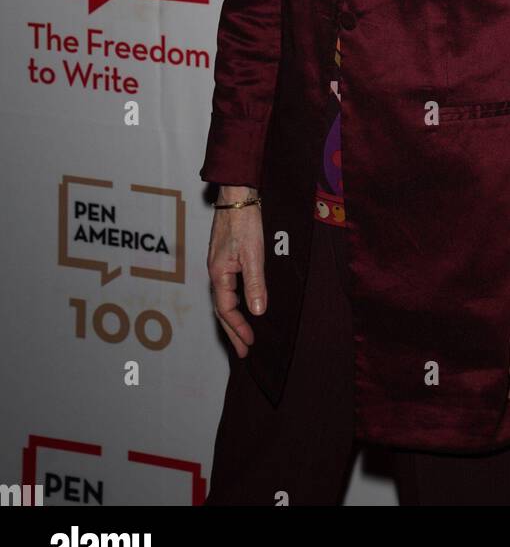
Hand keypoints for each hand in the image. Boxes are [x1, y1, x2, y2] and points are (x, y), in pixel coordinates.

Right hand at [207, 187, 266, 357]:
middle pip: (222, 309)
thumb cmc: (243, 221)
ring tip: (242, 335)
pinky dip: (233, 303)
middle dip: (233, 331)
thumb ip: (255, 283)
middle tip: (243, 351)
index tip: (250, 343)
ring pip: (223, 299)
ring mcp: (218, 265)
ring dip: (232, 319)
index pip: (227, 310)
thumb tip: (258, 312)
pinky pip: (227, 288)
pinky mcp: (225, 258)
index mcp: (218, 274)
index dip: (239, 328)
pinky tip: (242, 305)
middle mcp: (215, 272)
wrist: (237, 195)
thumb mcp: (252, 254)